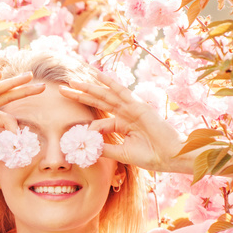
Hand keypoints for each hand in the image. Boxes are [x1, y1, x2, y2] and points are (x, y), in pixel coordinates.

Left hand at [59, 71, 184, 172]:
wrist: (170, 156)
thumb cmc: (151, 156)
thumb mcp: (122, 153)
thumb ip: (105, 148)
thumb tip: (86, 145)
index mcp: (122, 125)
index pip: (99, 122)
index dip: (86, 128)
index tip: (74, 136)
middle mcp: (125, 114)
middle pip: (98, 102)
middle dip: (79, 96)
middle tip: (61, 89)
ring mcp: (132, 108)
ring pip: (105, 95)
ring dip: (88, 87)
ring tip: (71, 82)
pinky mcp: (139, 106)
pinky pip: (121, 92)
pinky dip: (109, 83)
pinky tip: (97, 75)